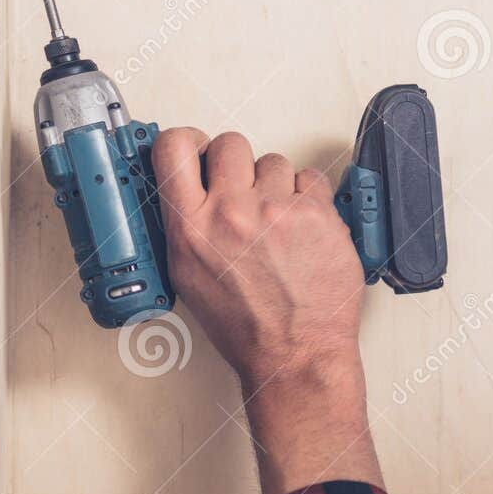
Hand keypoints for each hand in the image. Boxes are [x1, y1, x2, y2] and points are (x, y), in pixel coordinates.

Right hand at [152, 128, 381, 493]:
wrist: (296, 353)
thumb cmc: (245, 326)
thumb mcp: (189, 277)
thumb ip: (184, 225)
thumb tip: (184, 187)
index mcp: (191, 229)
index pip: (175, 148)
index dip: (188, 141)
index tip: (197, 149)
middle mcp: (231, 213)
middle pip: (230, 144)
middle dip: (236, 163)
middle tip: (244, 191)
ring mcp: (278, 210)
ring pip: (273, 162)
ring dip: (275, 185)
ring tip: (277, 222)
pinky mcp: (317, 213)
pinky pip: (310, 179)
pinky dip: (307, 198)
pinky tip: (302, 227)